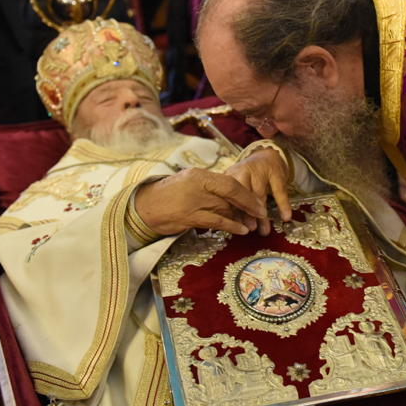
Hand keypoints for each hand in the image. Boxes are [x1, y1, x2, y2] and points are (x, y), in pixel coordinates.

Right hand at [132, 167, 268, 236]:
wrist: (144, 206)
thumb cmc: (169, 196)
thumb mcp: (190, 185)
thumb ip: (210, 190)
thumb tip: (233, 199)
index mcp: (199, 175)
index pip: (230, 181)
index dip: (247, 193)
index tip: (258, 202)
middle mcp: (197, 185)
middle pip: (231, 193)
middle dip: (249, 204)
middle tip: (262, 213)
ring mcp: (192, 201)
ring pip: (225, 208)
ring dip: (241, 217)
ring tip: (253, 224)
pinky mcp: (188, 217)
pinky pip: (215, 221)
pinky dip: (231, 226)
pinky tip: (241, 230)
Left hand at [224, 148, 292, 235]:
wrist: (268, 156)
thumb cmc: (250, 176)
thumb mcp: (238, 183)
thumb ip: (234, 200)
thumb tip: (232, 226)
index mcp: (231, 174)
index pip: (229, 194)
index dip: (232, 211)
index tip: (235, 227)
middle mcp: (244, 170)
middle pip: (243, 193)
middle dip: (246, 212)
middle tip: (249, 229)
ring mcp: (261, 170)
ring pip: (260, 194)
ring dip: (262, 214)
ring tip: (264, 230)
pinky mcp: (276, 172)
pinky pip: (280, 190)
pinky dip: (283, 204)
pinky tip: (285, 217)